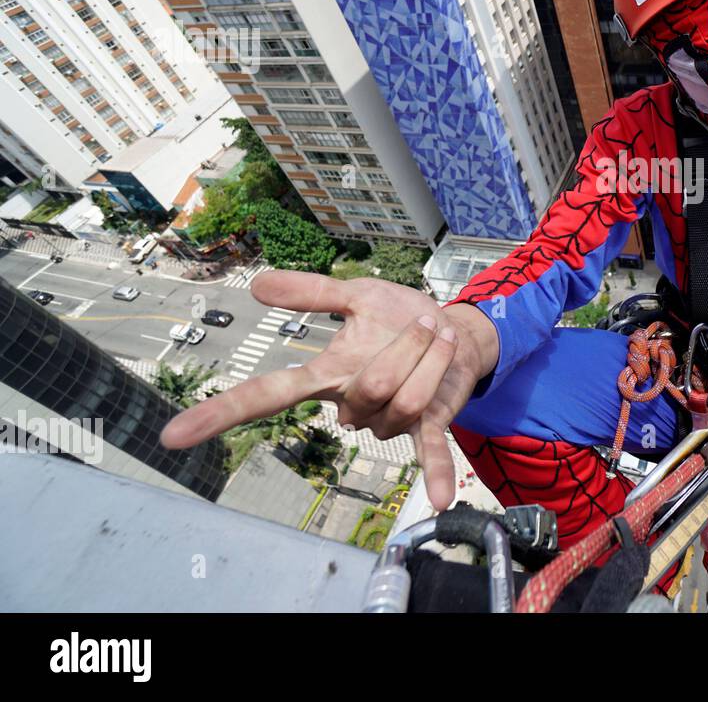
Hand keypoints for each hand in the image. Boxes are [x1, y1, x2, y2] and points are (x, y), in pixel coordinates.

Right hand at [159, 270, 499, 509]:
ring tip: (440, 337)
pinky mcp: (427, 424)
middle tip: (424, 324)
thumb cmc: (399, 316)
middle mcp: (352, 405)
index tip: (173, 435)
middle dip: (407, 347)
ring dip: (432, 360)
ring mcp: (389, 419)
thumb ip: (312, 291)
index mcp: (327, 376)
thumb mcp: (357, 294)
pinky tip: (439, 500)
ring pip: (405, 402)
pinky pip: (427, 453)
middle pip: (372, 388)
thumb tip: (256, 283)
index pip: (265, 396)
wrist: (457, 332)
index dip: (220, 413)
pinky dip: (435, 475)